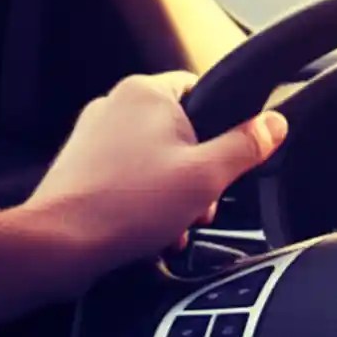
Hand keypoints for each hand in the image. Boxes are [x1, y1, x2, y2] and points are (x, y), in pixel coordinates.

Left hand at [27, 72, 287, 275]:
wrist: (59, 245)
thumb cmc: (128, 205)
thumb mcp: (208, 174)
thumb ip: (248, 145)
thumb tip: (276, 122)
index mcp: (147, 92)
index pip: (205, 90)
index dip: (224, 127)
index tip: (226, 158)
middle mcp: (115, 104)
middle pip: (182, 130)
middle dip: (197, 170)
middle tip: (200, 199)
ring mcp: (93, 135)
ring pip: (155, 157)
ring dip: (173, 190)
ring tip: (172, 220)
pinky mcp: (80, 165)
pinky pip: (128, 175)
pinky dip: (144, 198)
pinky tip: (149, 227)